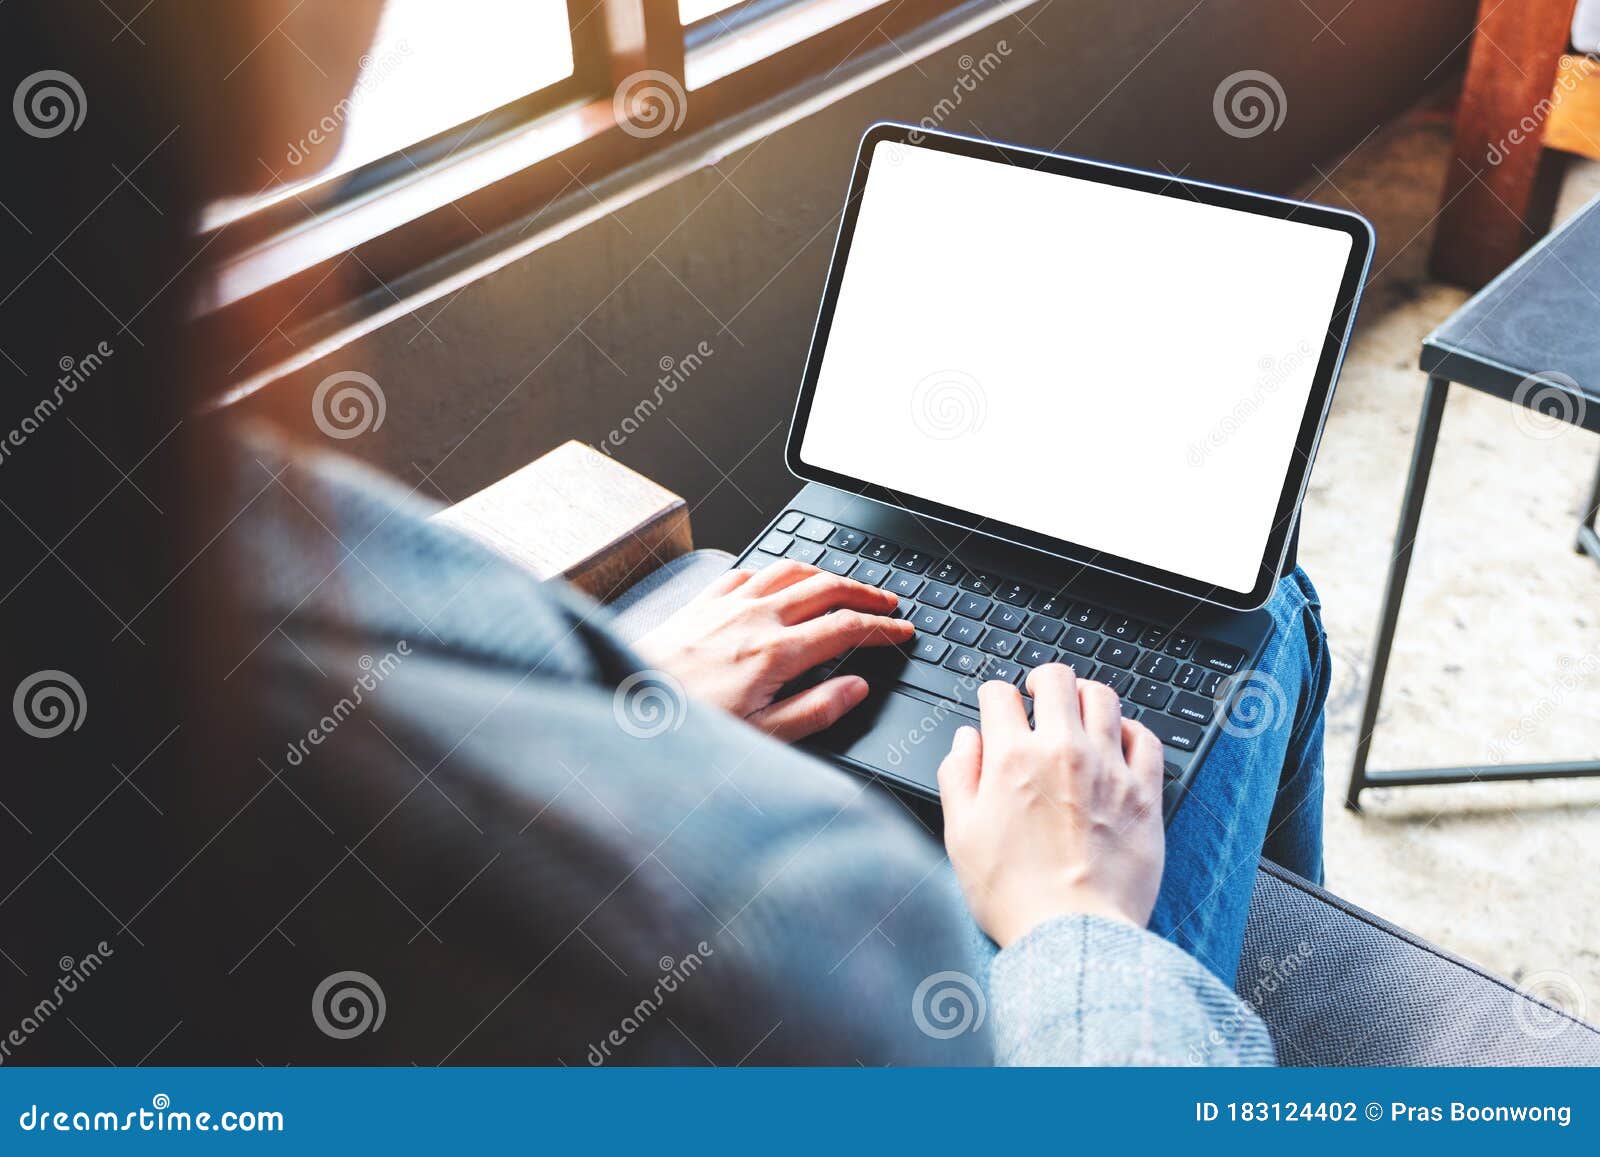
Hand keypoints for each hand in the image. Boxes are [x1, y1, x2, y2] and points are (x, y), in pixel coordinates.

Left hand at [633, 560, 913, 740]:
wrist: (623, 703)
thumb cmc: (687, 725)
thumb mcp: (759, 736)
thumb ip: (814, 710)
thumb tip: (856, 689)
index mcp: (775, 653)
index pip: (846, 629)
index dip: (883, 628)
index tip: (903, 632)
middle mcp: (755, 617)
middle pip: (827, 588)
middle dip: (866, 592)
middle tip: (888, 603)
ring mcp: (727, 603)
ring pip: (791, 570)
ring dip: (827, 574)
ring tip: (846, 585)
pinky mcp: (703, 600)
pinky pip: (751, 571)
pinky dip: (779, 571)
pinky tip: (781, 580)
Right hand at [938, 663, 1165, 946]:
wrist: (1073, 935)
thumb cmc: (1014, 895)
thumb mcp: (959, 835)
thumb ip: (959, 776)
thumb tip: (967, 740)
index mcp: (1012, 758)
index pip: (1000, 694)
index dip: (994, 697)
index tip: (998, 709)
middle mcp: (1062, 751)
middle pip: (1057, 678)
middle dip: (1041, 679)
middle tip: (1039, 695)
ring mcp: (1108, 768)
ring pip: (1104, 697)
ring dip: (1086, 697)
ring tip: (1078, 713)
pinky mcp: (1145, 792)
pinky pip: (1145, 737)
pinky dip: (1130, 730)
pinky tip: (1118, 742)